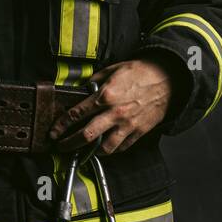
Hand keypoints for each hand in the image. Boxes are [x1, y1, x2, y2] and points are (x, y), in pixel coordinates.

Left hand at [48, 58, 173, 155]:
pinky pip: (121, 147)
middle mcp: (114, 113)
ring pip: (104, 148)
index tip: (54, 132)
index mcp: (105, 96)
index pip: (76, 114)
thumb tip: (82, 89)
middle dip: (69, 144)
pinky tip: (104, 148)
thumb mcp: (113, 69)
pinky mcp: (138, 132)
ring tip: (83, 152)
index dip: (61, 126)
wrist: (167, 79)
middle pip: (86, 136)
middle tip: (61, 147)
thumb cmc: (140, 72)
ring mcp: (127, 125)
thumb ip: (95, 81)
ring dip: (91, 152)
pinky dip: (111, 150)